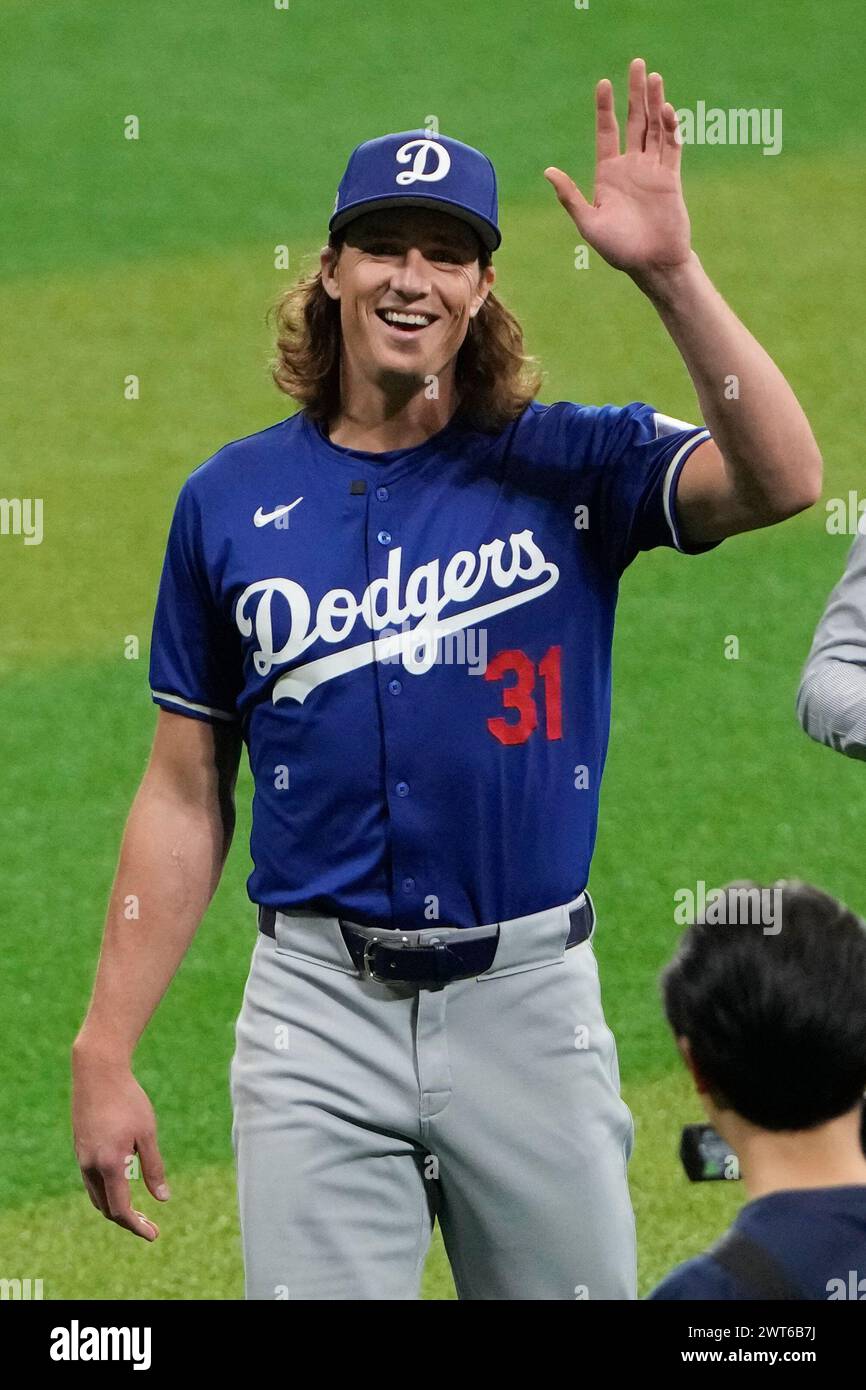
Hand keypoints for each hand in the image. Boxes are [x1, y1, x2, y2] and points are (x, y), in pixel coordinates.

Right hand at [72, 1044, 168, 1240]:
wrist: (97, 1072)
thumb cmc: (128, 1100)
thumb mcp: (147, 1133)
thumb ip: (154, 1168)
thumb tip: (163, 1198)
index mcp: (109, 1165)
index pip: (121, 1209)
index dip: (137, 1226)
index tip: (154, 1235)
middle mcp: (90, 1166)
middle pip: (106, 1207)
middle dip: (128, 1220)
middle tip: (150, 1226)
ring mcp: (82, 1157)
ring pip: (96, 1195)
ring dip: (115, 1207)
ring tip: (137, 1210)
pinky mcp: (80, 1147)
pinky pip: (91, 1180)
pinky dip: (106, 1191)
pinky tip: (121, 1184)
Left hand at [545, 58, 691, 282]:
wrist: (651, 264)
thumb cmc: (618, 249)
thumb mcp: (588, 222)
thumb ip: (570, 196)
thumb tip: (548, 171)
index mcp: (608, 174)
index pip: (607, 132)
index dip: (605, 108)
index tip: (604, 84)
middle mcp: (631, 167)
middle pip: (634, 121)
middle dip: (635, 93)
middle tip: (637, 64)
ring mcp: (652, 170)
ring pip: (655, 128)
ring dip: (655, 102)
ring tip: (654, 76)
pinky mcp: (670, 178)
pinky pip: (671, 147)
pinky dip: (670, 128)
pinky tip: (667, 109)